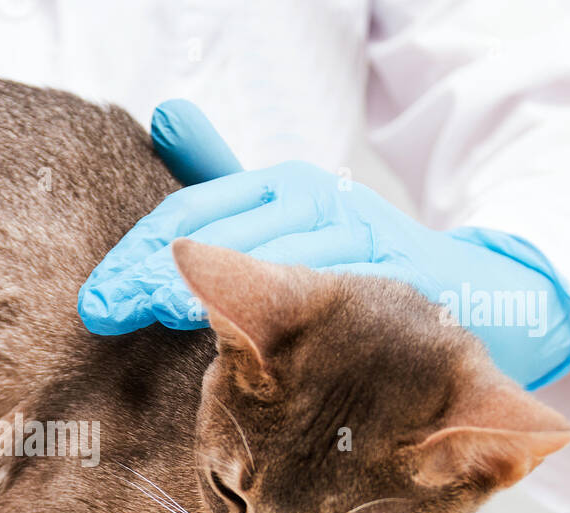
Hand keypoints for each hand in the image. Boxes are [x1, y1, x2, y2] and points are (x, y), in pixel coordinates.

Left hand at [80, 100, 569, 390]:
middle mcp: (323, 201)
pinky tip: (250, 343)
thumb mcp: (287, 215)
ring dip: (215, 285)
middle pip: (223, 234)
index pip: (193, 212)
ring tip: (160, 310)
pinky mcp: (406, 283)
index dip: (136, 255)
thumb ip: (222, 178)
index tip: (96, 299)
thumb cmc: (356, 261)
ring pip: (280, 259)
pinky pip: (342, 299)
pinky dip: (295, 315)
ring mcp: (366, 241)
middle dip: (156, 273)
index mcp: (286, 184)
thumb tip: (162, 113)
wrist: (474, 290)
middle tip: (103, 309)